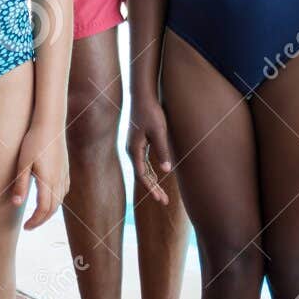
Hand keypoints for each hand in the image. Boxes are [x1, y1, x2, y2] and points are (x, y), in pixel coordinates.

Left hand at [11, 123, 67, 229]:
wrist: (50, 123)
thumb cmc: (34, 141)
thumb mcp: (23, 163)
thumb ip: (20, 184)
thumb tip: (16, 204)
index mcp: (48, 181)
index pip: (43, 209)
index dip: (35, 221)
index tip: (26, 227)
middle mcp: (58, 180)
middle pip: (53, 208)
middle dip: (42, 219)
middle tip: (31, 225)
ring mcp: (64, 174)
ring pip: (60, 200)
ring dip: (50, 211)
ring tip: (39, 215)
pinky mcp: (66, 168)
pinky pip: (64, 190)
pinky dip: (58, 200)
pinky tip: (52, 198)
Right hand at [125, 89, 174, 205]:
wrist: (143, 96)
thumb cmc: (151, 112)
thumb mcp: (159, 132)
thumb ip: (162, 151)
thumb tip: (166, 170)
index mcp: (134, 149)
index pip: (142, 174)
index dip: (151, 188)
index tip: (159, 198)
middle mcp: (132, 150)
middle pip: (142, 175)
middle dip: (153, 189)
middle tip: (164, 202)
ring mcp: (135, 146)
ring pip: (143, 169)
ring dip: (153, 181)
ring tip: (162, 194)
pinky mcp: (139, 142)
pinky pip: (144, 162)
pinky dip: (151, 171)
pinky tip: (158, 177)